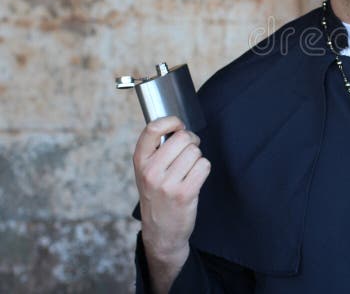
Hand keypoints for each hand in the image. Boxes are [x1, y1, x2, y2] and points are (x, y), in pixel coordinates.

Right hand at [133, 116, 210, 262]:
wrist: (161, 232)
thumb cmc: (157, 196)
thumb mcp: (146, 172)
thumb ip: (156, 150)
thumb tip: (178, 126)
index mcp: (140, 161)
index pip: (152, 129)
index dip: (171, 121)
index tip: (178, 125)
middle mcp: (151, 171)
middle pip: (183, 137)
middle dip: (192, 141)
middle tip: (189, 152)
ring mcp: (167, 183)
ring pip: (195, 152)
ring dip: (197, 158)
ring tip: (189, 170)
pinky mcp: (184, 193)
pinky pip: (204, 166)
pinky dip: (204, 169)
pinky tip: (195, 179)